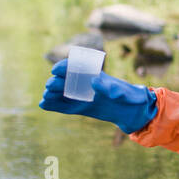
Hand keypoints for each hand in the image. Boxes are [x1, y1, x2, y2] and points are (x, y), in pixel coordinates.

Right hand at [39, 60, 157, 133]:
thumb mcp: (123, 92)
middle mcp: (85, 84)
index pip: (75, 67)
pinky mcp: (81, 108)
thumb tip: (94, 82)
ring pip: (63, 93)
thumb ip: (110, 88)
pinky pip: (65, 106)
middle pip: (65, 81)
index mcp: (94, 74)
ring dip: (52, 94)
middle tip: (51, 86)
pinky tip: (43, 105)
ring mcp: (82, 96)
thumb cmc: (131, 97)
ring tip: (45, 98)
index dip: (64, 67)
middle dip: (56, 82)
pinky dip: (54, 105)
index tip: (56, 70)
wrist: (134, 111)